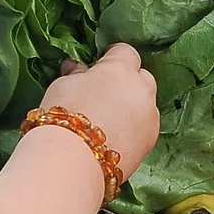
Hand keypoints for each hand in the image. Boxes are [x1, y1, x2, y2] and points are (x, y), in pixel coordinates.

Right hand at [39, 42, 159, 172]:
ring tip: (108, 122)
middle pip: (142, 78)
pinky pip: (144, 128)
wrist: (72, 162)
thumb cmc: (63, 116)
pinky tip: (113, 139)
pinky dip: (133, 130)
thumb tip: (77, 68)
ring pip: (146, 105)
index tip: (99, 67)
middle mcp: (142, 90)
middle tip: (104, 94)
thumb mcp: (63, 85)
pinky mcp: (150, 143)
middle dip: (127, 82)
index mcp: (121, 70)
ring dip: (132, 108)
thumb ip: (78, 74)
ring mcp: (150, 118)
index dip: (112, 58)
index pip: (125, 52)